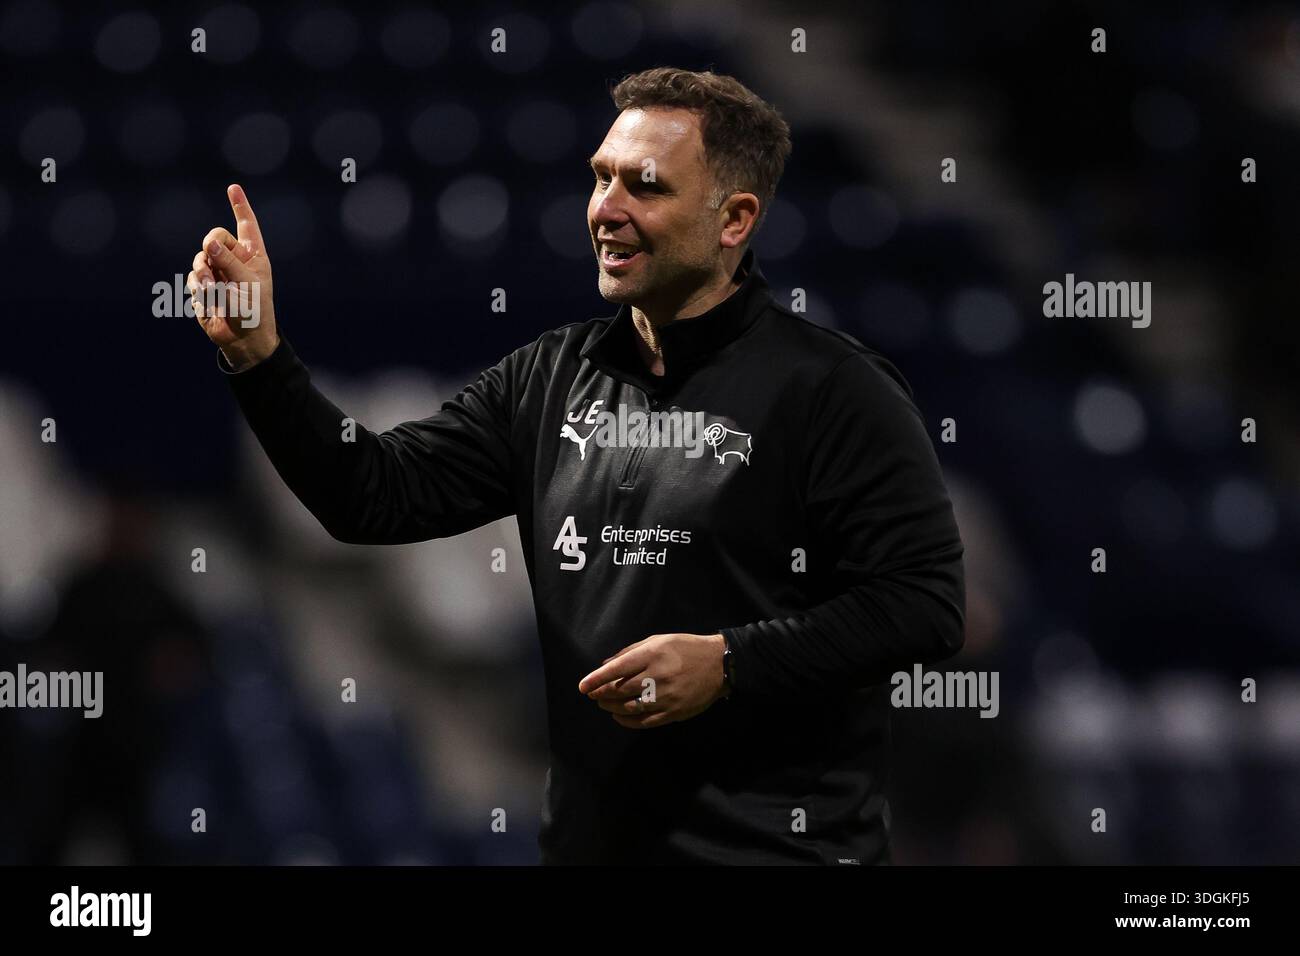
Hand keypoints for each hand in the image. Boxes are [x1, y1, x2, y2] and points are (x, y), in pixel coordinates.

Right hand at [187, 183, 278, 369]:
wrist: (243, 339)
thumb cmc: (254, 311)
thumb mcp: (247, 285)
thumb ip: (229, 262)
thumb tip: (209, 243)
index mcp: (253, 255)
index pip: (246, 225)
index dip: (240, 206)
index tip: (233, 187)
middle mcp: (234, 259)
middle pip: (214, 237)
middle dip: (211, 247)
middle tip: (211, 256)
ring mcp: (217, 272)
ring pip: (200, 258)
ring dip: (203, 273)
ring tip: (213, 290)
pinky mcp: (203, 286)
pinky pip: (193, 278)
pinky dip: (199, 290)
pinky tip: (210, 302)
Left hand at [578, 632, 726, 729]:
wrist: (719, 664)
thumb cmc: (686, 648)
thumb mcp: (659, 640)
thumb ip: (631, 652)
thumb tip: (605, 665)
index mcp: (653, 655)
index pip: (617, 669)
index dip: (597, 679)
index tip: (583, 686)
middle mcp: (658, 676)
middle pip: (620, 690)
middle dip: (601, 694)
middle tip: (593, 695)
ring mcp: (666, 697)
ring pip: (630, 707)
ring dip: (612, 707)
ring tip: (603, 704)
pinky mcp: (674, 712)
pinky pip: (645, 721)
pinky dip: (628, 721)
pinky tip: (619, 717)